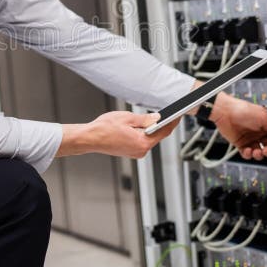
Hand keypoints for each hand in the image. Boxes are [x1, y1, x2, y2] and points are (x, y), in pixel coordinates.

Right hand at [56, 111, 179, 158]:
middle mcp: (141, 151)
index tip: (176, 116)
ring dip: (148, 129)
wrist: (90, 138)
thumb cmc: (104, 129)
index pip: (163, 132)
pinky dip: (141, 134)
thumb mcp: (127, 118)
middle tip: (162, 113)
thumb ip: (145, 119)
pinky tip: (135, 127)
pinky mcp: (130, 152)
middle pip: (156, 136)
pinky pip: (141, 141)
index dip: (172, 122)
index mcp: (142, 142)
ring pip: (148, 138)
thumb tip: (157, 119)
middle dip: (159, 125)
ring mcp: (135, 153)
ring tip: (143, 119)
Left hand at [209, 93, 266, 160]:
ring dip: (259, 154)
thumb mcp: (263, 117)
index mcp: (265, 126)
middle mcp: (258, 133)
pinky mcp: (240, 144)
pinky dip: (249, 155)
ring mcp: (249, 139)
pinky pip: (247, 154)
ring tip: (257, 151)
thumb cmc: (243, 110)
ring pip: (259, 153)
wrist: (226, 112)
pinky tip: (248, 150)